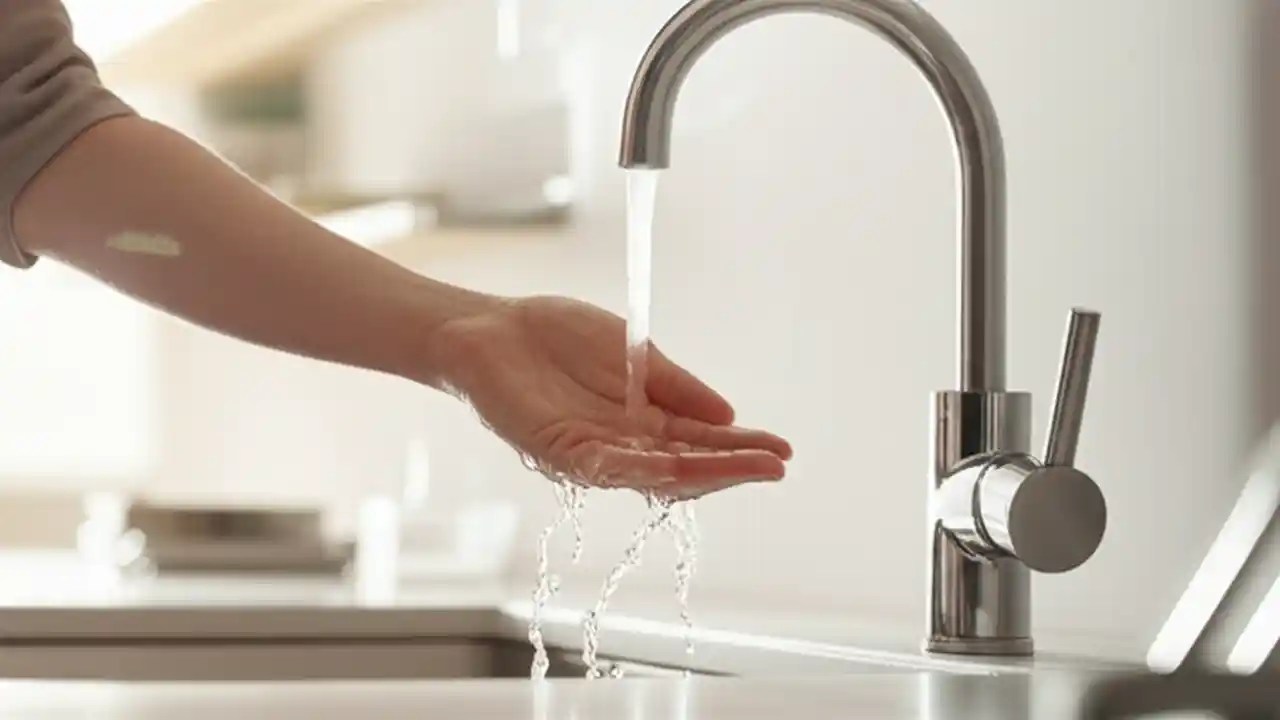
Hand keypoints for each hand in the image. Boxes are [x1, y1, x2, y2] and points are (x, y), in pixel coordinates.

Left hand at [436, 296, 791, 499]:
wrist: (490, 327)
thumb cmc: (554, 337)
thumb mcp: (631, 353)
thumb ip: (674, 384)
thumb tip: (728, 414)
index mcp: (642, 421)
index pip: (699, 441)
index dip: (739, 446)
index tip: (781, 449)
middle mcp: (622, 445)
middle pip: (685, 465)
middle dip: (731, 466)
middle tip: (777, 466)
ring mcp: (592, 452)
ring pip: (654, 472)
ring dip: (702, 472)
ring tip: (747, 468)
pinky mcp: (558, 449)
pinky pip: (605, 465)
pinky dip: (641, 468)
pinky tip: (676, 469)